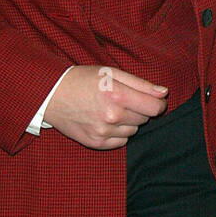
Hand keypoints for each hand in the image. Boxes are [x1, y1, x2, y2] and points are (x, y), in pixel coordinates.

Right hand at [44, 65, 167, 148]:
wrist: (51, 95)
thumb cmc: (82, 80)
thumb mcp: (111, 73)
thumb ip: (140, 83)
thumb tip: (164, 93)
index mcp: (117, 95)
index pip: (155, 108)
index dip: (158, 103)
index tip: (154, 100)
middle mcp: (112, 116)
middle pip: (144, 119)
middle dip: (139, 109)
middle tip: (122, 99)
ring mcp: (103, 132)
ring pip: (133, 130)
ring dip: (128, 121)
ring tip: (111, 109)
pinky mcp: (96, 143)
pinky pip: (121, 141)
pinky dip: (118, 132)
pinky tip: (105, 121)